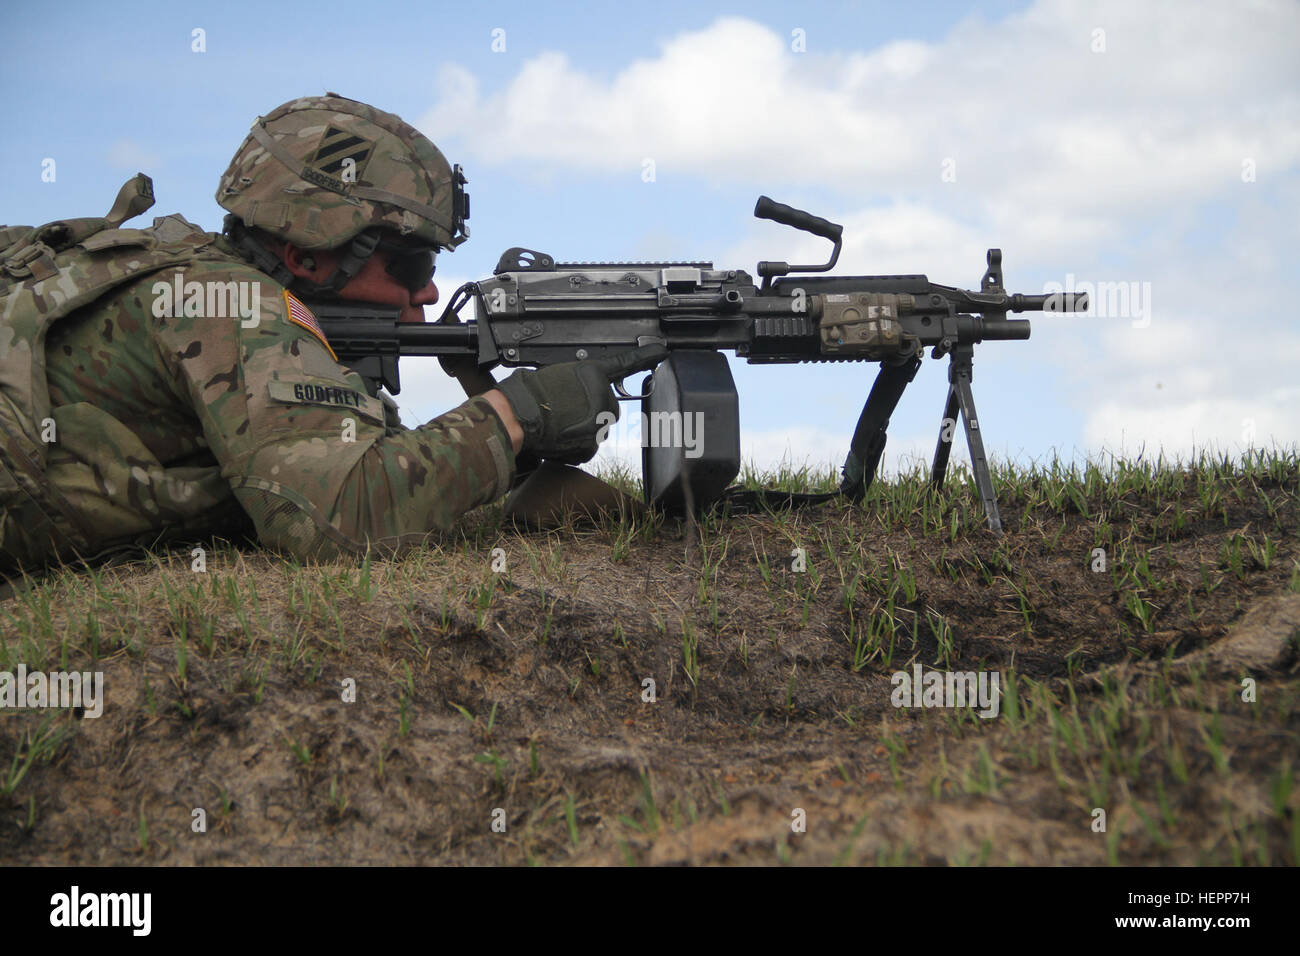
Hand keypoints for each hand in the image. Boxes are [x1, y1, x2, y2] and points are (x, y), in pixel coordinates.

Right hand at [495, 345, 667, 463]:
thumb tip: (584, 392)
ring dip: (582, 430)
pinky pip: (586, 447)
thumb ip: (581, 382)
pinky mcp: (590, 445)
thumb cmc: (532, 391)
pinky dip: (574, 446)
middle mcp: (603, 399)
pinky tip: (558, 436)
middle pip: (609, 409)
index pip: (625, 364)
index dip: (645, 357)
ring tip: (558, 424)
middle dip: (593, 413)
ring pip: (597, 431)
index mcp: (595, 374)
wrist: (519, 415)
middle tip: (568, 411)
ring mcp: (599, 424)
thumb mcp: (560, 373)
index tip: (662, 351)